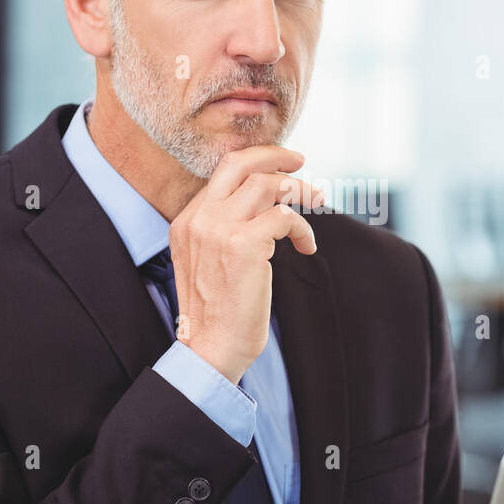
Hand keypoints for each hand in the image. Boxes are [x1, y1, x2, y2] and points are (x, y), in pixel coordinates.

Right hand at [168, 147, 323, 383]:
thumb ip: (222, 232)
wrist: (210, 348)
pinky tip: (308, 246)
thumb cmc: (217, 313)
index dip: (256, 165)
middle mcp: (199, 219)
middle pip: (239, 163)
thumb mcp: (207, 263)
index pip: (223, 174)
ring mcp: (220, 229)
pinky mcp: (244, 245)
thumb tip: (265, 208)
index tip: (282, 170)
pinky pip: (286, 217)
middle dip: (275, 155)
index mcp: (186, 222)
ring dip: (299, 191)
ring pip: (268, 184)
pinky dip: (304, 227)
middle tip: (300, 161)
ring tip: (316, 203)